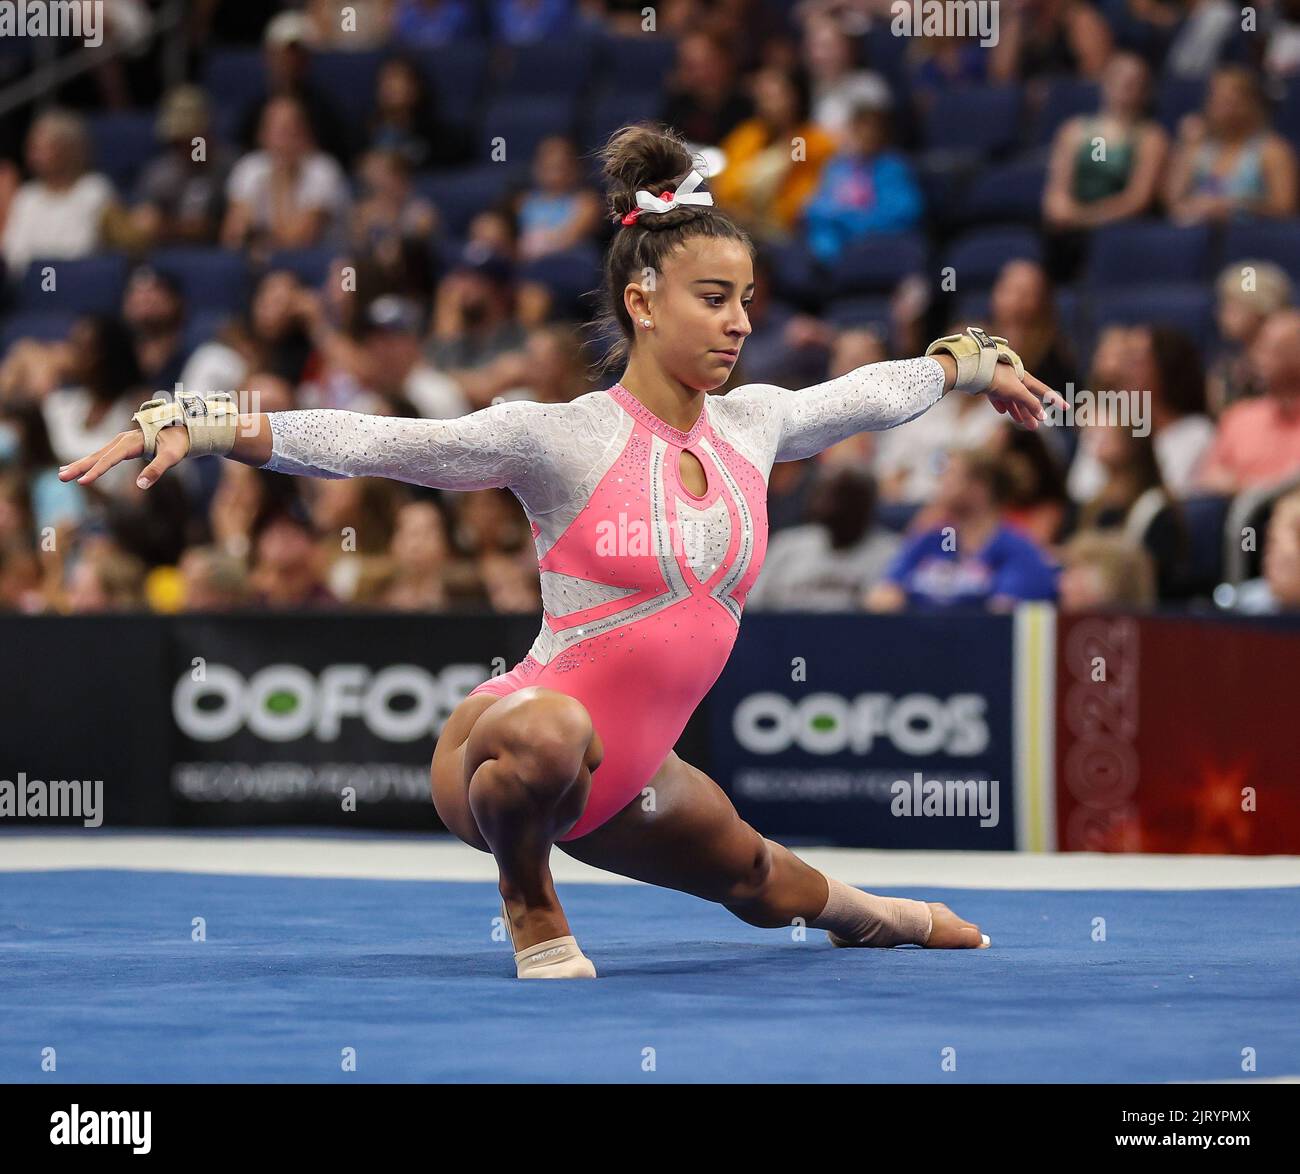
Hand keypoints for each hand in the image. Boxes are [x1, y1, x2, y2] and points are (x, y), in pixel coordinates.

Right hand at [57, 425, 189, 489]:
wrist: (182, 429)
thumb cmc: (178, 443)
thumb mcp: (171, 457)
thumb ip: (157, 470)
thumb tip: (141, 486)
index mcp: (131, 442)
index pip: (110, 459)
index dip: (96, 471)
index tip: (84, 482)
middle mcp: (122, 440)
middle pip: (97, 456)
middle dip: (79, 467)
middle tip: (62, 478)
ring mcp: (120, 442)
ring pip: (96, 455)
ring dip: (80, 465)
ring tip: (62, 474)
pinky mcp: (121, 445)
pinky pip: (102, 455)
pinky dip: (88, 461)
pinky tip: (77, 467)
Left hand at [982, 362, 1066, 430]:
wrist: (974, 369)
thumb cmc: (998, 378)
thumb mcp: (1018, 392)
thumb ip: (1031, 404)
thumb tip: (1043, 416)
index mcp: (1024, 377)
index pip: (1043, 391)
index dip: (1055, 399)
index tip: (1066, 407)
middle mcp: (1014, 378)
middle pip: (1025, 398)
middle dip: (1029, 413)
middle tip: (1034, 427)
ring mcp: (1000, 381)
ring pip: (1011, 399)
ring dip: (1016, 411)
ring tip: (1020, 423)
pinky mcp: (987, 384)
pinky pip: (997, 396)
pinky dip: (1001, 404)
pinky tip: (1001, 411)